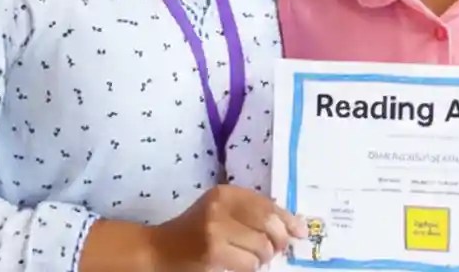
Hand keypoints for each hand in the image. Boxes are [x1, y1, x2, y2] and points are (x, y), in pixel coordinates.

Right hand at [146, 184, 305, 271]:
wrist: (158, 251)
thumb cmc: (192, 231)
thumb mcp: (218, 211)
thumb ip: (248, 212)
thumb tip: (290, 225)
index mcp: (223, 193)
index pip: (266, 204)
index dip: (288, 219)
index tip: (300, 232)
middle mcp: (220, 208)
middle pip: (268, 226)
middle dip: (278, 241)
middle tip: (275, 250)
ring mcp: (215, 231)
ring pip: (261, 248)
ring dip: (262, 258)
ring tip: (251, 258)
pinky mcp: (213, 254)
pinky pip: (248, 264)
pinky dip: (250, 268)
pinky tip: (239, 265)